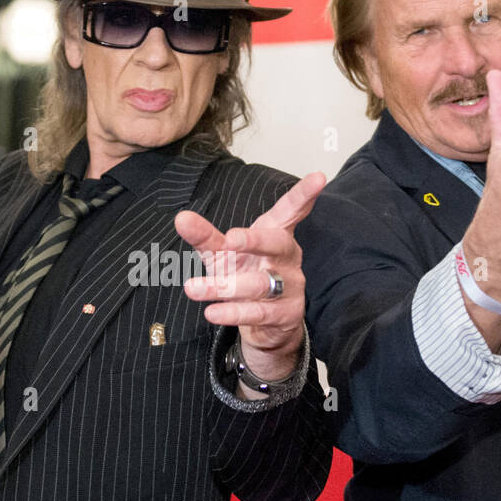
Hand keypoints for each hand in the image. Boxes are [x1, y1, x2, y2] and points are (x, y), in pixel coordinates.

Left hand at [175, 172, 326, 383]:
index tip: (318, 176)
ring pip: (260, 283)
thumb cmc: (246, 275)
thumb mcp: (223, 254)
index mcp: (275, 235)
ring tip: (193, 288)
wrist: (265, 324)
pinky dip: (232, 313)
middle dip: (255, 240)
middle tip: (230, 239)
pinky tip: (212, 312)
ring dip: (225, 286)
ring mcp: (290, 287)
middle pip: (277, 244)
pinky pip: (258, 312)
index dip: (303, 195)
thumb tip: (181, 218)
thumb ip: (204, 235)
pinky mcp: (285, 314)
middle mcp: (287, 258)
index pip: (291, 211)